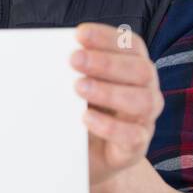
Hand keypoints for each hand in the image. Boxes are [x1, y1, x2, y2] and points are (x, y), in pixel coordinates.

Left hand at [70, 22, 163, 186]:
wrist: (88, 159)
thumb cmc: (83, 113)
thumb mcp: (77, 88)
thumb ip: (73, 71)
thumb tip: (45, 53)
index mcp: (134, 68)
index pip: (131, 45)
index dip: (107, 37)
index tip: (79, 34)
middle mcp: (146, 90)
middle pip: (140, 70)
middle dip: (106, 62)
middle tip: (73, 59)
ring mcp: (145, 119)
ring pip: (143, 101)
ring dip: (109, 92)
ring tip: (78, 88)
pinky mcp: (137, 147)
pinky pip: (133, 135)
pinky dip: (109, 126)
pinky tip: (85, 118)